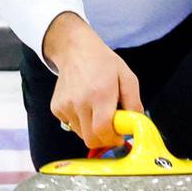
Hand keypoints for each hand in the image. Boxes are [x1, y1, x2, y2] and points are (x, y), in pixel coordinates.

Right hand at [42, 12, 144, 148]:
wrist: (75, 50)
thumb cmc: (104, 63)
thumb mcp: (127, 77)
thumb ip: (134, 102)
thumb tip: (136, 124)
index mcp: (100, 94)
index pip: (103, 130)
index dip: (113, 139)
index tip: (120, 137)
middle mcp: (80, 102)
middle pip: (90, 138)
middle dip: (104, 140)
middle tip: (111, 131)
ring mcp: (65, 106)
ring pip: (80, 134)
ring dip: (92, 130)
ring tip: (97, 112)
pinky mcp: (56, 108)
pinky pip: (70, 125)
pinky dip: (80, 122)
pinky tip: (85, 106)